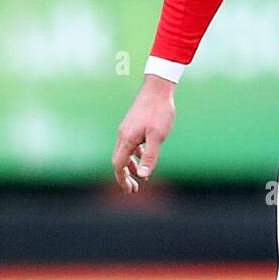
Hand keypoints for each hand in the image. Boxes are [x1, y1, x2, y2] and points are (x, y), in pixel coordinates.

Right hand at [111, 75, 176, 193]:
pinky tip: (144, 158)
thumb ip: (150, 156)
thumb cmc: (159, 112)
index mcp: (127, 139)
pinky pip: (130, 145)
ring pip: (124, 153)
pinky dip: (135, 155)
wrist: (158, 88)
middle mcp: (123, 135)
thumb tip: (143, 176)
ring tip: (140, 178)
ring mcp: (127, 129)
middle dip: (124, 177)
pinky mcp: (133, 125)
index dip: (122, 180)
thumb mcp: (157, 136)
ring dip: (130, 167)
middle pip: (118, 161)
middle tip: (133, 190)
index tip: (130, 191)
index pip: (118, 165)